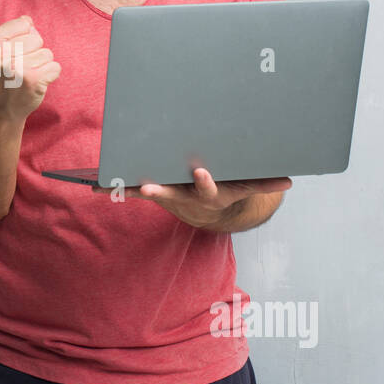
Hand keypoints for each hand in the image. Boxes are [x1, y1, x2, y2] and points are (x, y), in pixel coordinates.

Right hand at [0, 15, 60, 122]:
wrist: (3, 108)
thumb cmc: (5, 73)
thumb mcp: (0, 48)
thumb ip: (13, 30)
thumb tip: (28, 21)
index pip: (25, 24)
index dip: (24, 37)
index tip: (13, 53)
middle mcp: (0, 54)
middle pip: (37, 38)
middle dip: (33, 52)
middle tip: (19, 68)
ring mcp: (16, 67)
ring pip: (47, 53)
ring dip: (41, 65)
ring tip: (26, 76)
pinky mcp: (32, 80)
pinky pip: (55, 67)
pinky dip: (49, 75)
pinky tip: (35, 83)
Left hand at [92, 167, 291, 227]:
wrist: (210, 211)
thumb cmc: (230, 187)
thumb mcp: (248, 185)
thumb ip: (266, 182)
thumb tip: (290, 182)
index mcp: (212, 192)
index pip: (209, 188)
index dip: (205, 181)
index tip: (200, 172)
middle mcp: (188, 196)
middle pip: (172, 193)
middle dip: (160, 189)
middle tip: (147, 185)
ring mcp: (170, 194)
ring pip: (148, 192)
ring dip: (129, 189)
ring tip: (106, 186)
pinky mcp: (154, 192)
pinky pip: (131, 191)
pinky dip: (114, 188)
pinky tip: (93, 186)